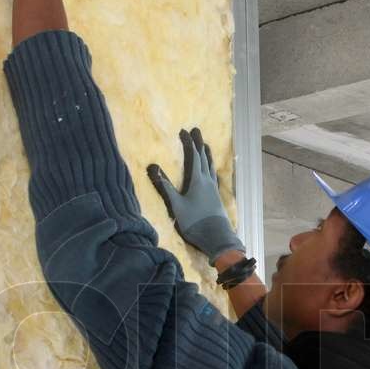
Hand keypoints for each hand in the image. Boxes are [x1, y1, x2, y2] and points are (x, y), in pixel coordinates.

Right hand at [147, 128, 243, 261]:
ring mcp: (214, 189)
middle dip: (199, 143)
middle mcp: (207, 181)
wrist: (217, 237)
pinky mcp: (216, 197)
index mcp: (197, 180)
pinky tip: (211, 172)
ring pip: (210, 166)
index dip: (189, 143)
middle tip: (197, 131)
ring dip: (207, 154)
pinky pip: (213, 176)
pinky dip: (210, 167)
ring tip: (206, 146)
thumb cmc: (195, 222)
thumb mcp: (177, 205)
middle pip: (204, 158)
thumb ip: (165, 186)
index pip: (193, 156)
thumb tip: (152, 167)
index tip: (184, 131)